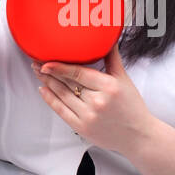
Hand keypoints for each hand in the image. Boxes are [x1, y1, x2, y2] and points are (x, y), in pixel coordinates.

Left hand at [35, 45, 154, 155]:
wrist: (139, 136)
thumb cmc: (132, 107)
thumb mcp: (124, 79)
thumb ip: (112, 58)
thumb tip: (107, 38)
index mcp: (108, 86)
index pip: (78, 73)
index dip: (59, 66)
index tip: (46, 61)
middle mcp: (97, 101)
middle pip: (67, 83)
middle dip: (49, 72)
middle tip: (36, 62)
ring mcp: (89, 116)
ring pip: (62, 95)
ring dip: (47, 83)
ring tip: (38, 72)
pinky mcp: (82, 128)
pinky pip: (61, 111)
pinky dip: (50, 100)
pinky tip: (43, 90)